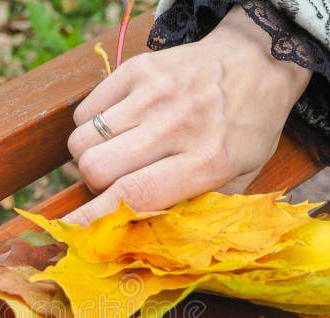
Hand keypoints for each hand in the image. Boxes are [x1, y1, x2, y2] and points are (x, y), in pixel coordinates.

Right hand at [64, 5, 310, 224]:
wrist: (257, 61)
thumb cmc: (245, 131)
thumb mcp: (238, 181)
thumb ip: (197, 213)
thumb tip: (147, 244)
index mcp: (207, 161)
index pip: (134, 195)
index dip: (96, 219)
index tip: (72, 233)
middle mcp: (177, 124)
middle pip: (97, 168)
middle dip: (95, 186)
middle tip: (116, 183)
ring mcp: (154, 93)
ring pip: (83, 140)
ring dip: (89, 158)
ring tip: (116, 156)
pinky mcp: (137, 69)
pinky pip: (85, 112)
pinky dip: (90, 129)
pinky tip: (117, 129)